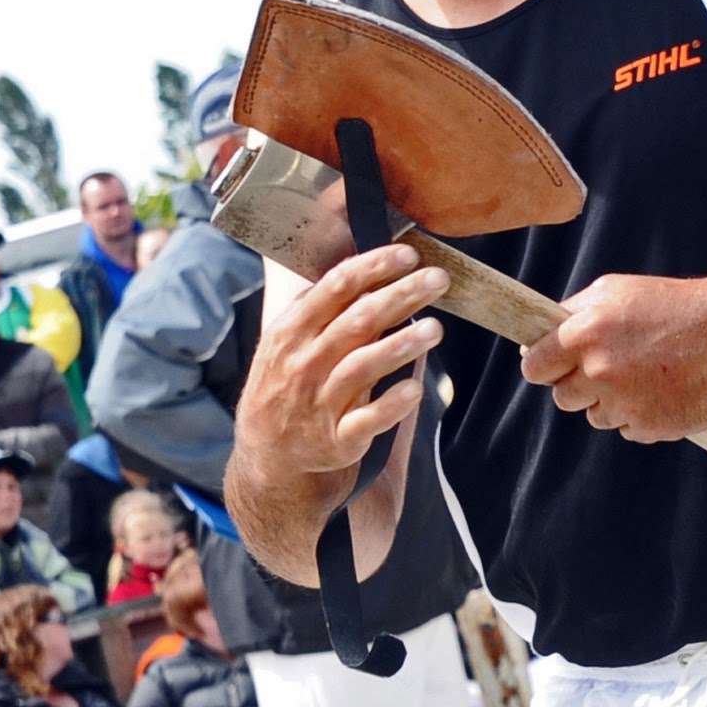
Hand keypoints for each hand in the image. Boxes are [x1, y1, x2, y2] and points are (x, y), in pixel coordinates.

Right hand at [234, 244, 445, 491]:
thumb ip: (321, 306)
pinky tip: (416, 389)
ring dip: (400, 346)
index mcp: (292, 331)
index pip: (335, 288)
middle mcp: (305, 364)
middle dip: (399, 296)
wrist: (267, 452)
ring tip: (435, 328)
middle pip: (357, 322)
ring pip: (362, 368)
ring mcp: (321, 403)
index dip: (373, 268)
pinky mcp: (338, 440)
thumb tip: (365, 265)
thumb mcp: (287, 339)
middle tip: (438, 280)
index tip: (408, 255)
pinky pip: (366, 421)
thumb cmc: (288, 382)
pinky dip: (391, 405)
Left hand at [520, 273, 706, 442]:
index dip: (543, 366)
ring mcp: (625, 403)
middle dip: (579, 385)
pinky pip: (628, 430)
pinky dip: (641, 416)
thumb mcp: (615, 292)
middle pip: (562, 398)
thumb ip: (571, 314)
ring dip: (611, 402)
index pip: (535, 367)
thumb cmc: (673, 305)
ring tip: (644, 375)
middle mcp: (600, 371)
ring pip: (595, 417)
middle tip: (609, 367)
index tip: (552, 366)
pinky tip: (662, 391)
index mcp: (585, 334)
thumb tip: (531, 342)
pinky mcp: (650, 427)